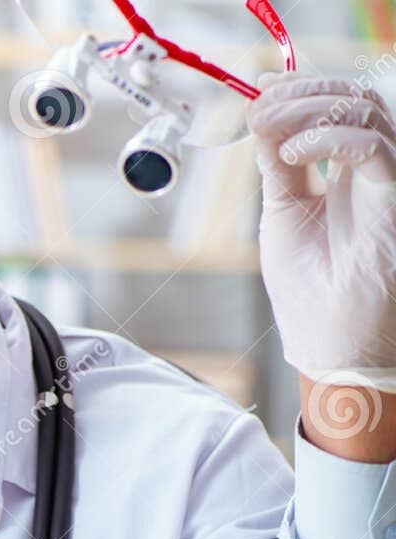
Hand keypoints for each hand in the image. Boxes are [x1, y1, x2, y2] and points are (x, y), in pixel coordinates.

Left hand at [247, 73, 395, 461]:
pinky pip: (375, 149)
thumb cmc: (312, 292)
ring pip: (368, 114)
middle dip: (303, 92)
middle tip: (260, 105)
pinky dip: (331, 139)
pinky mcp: (395, 200)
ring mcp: (389, 183)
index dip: (299, 91)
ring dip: (312, 109)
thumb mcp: (282, 217)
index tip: (257, 92)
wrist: (332, 347)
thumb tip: (260, 121)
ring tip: (269, 128)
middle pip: (354, 101)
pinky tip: (293, 155)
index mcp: (346, 174)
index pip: (335, 110)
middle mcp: (374, 172)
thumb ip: (277, 170)